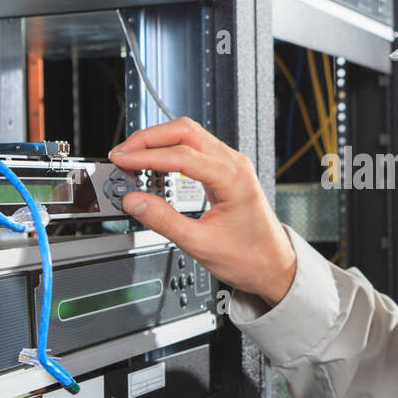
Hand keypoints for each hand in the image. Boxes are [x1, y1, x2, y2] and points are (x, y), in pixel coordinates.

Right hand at [109, 118, 297, 306]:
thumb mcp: (200, 244)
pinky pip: (196, 147)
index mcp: (233, 179)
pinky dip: (171, 149)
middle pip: (185, 131)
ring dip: (159, 141)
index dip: (147, 156)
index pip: (182, 155)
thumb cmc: (250, 258)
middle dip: (149, 138)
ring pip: (190, 134)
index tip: (122, 161)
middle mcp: (235, 165)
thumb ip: (164, 221)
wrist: (275, 266)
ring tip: (133, 156)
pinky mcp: (227, 171)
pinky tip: (155, 162)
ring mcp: (233, 165)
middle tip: (122, 154)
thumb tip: (135, 202)